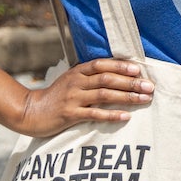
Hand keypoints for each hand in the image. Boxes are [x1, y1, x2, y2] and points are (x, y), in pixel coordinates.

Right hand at [16, 57, 154, 136]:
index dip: (121, 66)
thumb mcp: (72, 80)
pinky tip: (125, 116)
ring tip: (143, 99)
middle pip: (108, 79)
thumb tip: (118, 74)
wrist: (31, 112)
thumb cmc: (57, 96)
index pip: (103, 64)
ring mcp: (73, 98)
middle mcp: (77, 82)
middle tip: (149, 86)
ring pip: (104, 95)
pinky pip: (95, 114)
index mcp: (78, 71)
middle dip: (131, 82)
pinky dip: (112, 115)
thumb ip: (90, 76)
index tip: (139, 70)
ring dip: (126, 97)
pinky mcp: (70, 114)